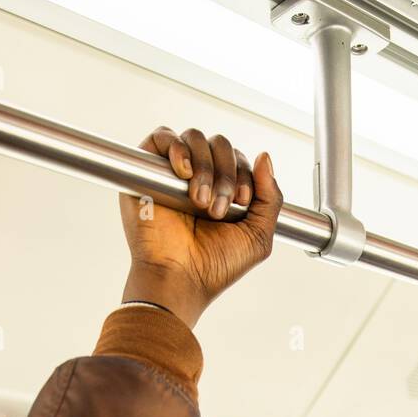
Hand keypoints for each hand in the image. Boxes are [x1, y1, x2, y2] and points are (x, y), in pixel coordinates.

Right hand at [119, 126, 282, 327]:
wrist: (180, 280)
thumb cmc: (215, 267)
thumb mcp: (258, 236)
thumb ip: (270, 197)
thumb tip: (265, 157)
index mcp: (223, 191)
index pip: (238, 160)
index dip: (244, 174)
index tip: (241, 202)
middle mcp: (199, 179)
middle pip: (219, 145)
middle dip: (226, 173)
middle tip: (219, 209)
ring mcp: (172, 174)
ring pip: (194, 138)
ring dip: (204, 166)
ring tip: (199, 201)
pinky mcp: (146, 172)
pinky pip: (161, 136)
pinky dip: (176, 147)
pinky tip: (184, 172)